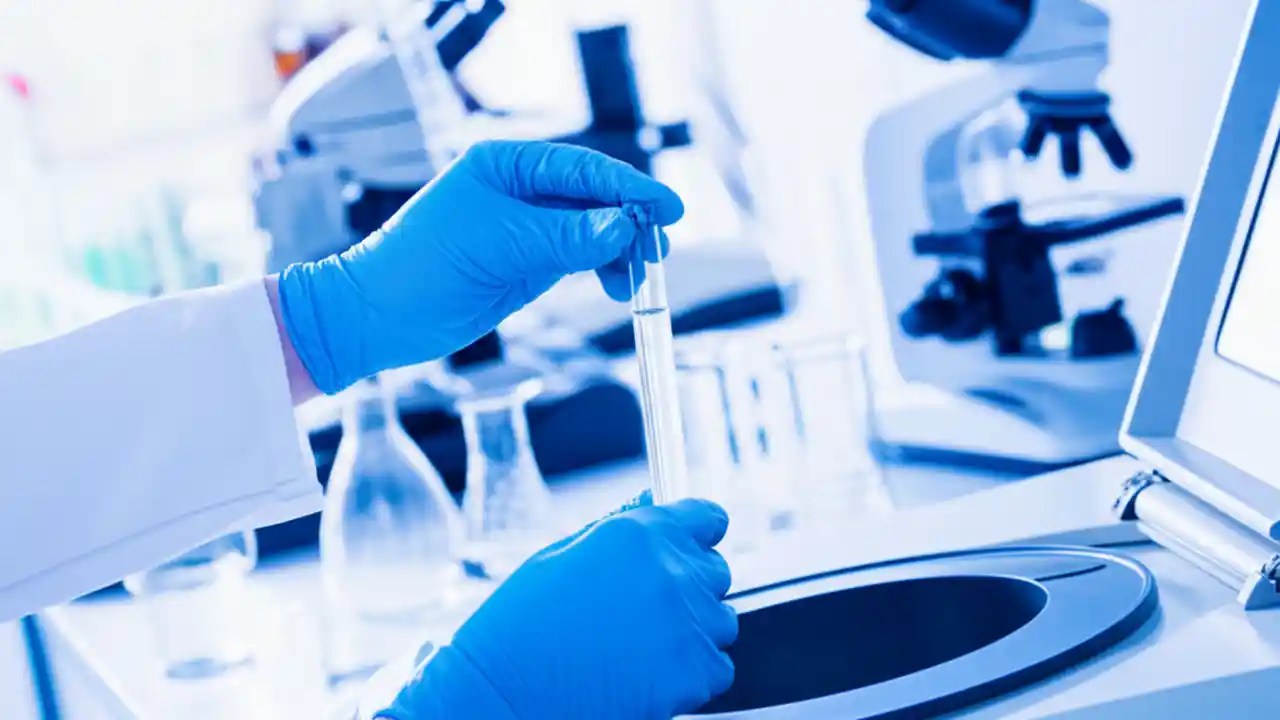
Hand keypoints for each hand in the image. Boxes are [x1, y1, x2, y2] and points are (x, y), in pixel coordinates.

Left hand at [278, 140, 683, 393]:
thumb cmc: (423, 265)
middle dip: (630, 221)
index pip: (582, 168)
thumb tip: (623, 227)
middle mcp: (519, 191)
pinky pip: (580, 258)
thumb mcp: (500, 246)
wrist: (380, 316)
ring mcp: (527, 228)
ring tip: (639, 276)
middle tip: (660, 248)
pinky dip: (604, 269)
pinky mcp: (529, 263)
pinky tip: (618, 285)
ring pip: (592, 231)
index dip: (628, 187)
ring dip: (621, 251)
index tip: (667, 208)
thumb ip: (566, 236)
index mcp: (506, 164)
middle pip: (594, 198)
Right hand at [375, 498, 737, 719]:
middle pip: (715, 571)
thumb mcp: (561, 555)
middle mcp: (672, 573)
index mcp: (639, 535)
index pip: (707, 518)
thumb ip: (619, 527)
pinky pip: (718, 667)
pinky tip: (648, 675)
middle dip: (689, 586)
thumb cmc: (522, 624)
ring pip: (721, 621)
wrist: (504, 694)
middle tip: (643, 610)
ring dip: (693, 630)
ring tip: (639, 646)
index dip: (697, 534)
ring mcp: (688, 625)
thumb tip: (651, 500)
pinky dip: (694, 674)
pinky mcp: (695, 675)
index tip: (690, 547)